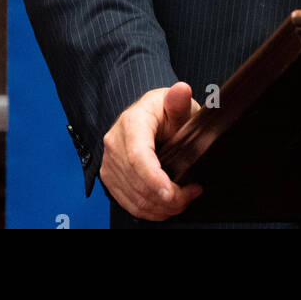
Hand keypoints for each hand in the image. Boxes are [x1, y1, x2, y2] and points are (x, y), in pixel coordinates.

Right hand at [100, 82, 202, 219]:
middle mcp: (115, 142)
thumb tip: (182, 90)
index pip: (138, 156)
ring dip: (161, 207)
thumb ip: (179, 101)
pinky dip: (150, 209)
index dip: (153, 179)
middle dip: (166, 197)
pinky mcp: (110, 176)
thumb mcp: (176, 103)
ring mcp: (110, 161)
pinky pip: (128, 202)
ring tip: (184, 199)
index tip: (171, 193)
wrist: (148, 116)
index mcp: (131, 122)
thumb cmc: (164, 110)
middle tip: (191, 194)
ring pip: (133, 197)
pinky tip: (167, 205)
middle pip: (137, 181)